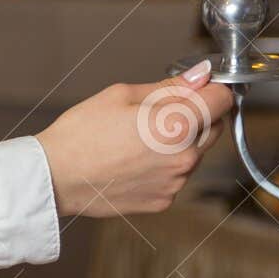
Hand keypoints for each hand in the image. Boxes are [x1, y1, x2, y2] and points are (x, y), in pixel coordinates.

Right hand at [35, 60, 233, 217]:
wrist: (55, 177)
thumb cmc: (81, 133)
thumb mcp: (122, 95)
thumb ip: (169, 86)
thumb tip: (200, 76)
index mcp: (176, 125)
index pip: (223, 100)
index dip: (211, 89)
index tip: (197, 87)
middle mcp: (184, 158)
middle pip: (214, 127)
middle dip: (196, 115)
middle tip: (157, 112)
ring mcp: (176, 183)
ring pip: (195, 152)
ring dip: (180, 142)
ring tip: (138, 139)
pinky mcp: (164, 200)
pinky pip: (176, 175)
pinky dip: (164, 165)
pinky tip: (134, 159)